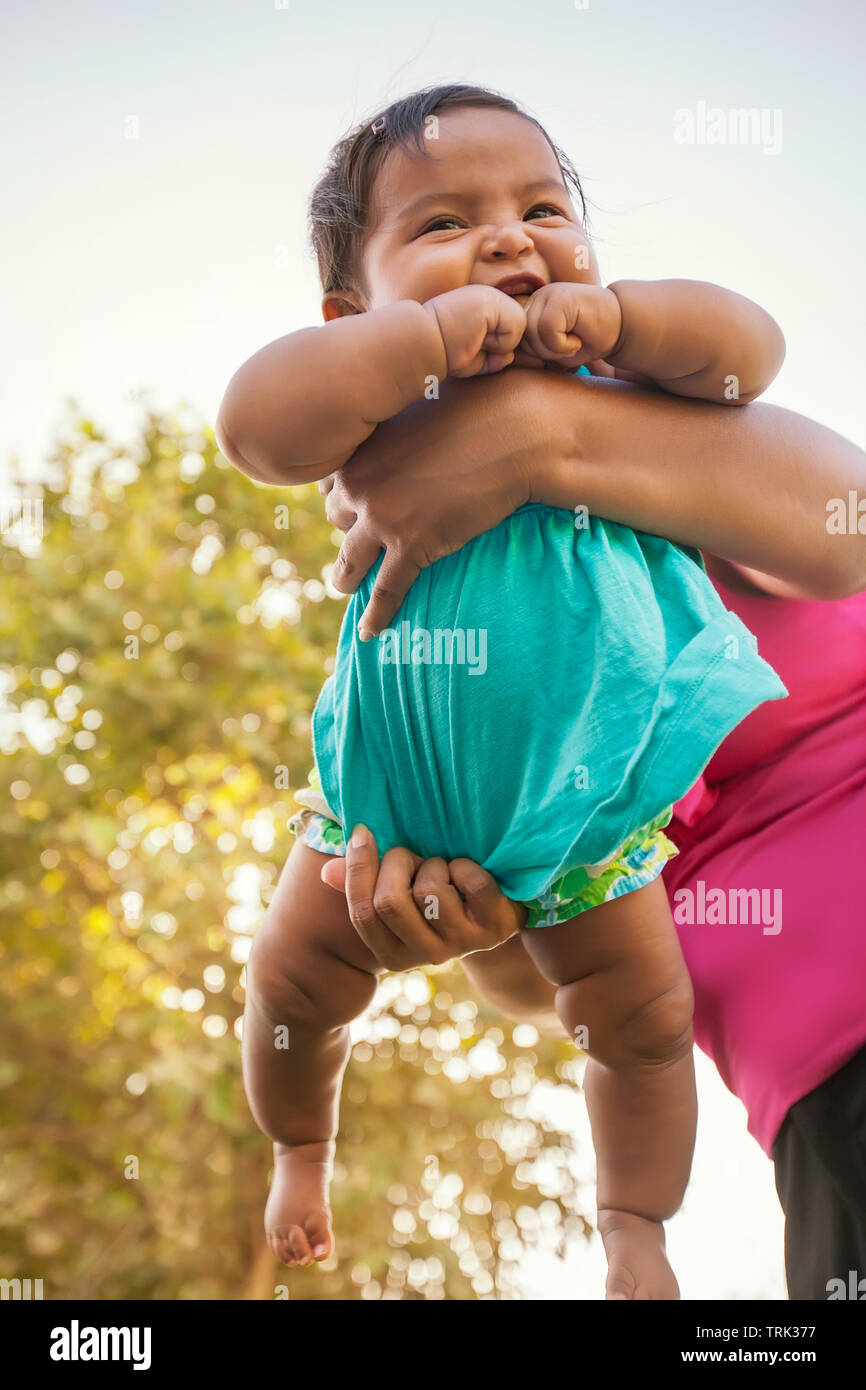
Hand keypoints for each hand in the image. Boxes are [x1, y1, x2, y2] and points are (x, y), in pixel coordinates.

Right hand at [319, 824, 525, 970]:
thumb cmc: (438, 894)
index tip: (362, 832)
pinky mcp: (494, 930)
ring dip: (435, 865)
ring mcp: (461, 946)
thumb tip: (327, 872)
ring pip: (430, 890)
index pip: (362, 914)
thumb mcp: (399, 890)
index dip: (358, 868)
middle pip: (390, 901)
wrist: (495, 913)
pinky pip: (472, 883)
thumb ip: (363, 883)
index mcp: (393, 953)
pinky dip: (466, 866)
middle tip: (413, 856)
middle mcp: (425, 957)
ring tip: (444, 870)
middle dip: (398, 862)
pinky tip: (468, 874)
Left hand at [323, 370, 552, 637]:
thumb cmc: (482, 407)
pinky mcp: (410, 547)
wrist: (516, 431)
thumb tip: (407, 430)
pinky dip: (377, 615)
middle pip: (336, 519)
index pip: (331, 480)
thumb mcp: (425, 405)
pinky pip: (385, 591)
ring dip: (344, 577)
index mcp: (360, 447)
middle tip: (354, 543)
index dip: (342, 493)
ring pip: (349, 562)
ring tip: (344, 587)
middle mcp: (359, 484)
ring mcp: (381, 519)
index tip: (349, 504)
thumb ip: (402, 425)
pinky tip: (371, 632)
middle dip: (346, 529)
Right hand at [424, 285, 526, 377]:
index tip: (469, 345)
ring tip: (472, 340)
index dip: (495, 348)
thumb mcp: (472, 358)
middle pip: (517, 328)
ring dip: (498, 345)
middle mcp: (489, 296)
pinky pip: (517, 329)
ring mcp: (492, 296)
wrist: (421, 343)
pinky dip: (499, 342)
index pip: (509, 329)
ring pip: (520, 327)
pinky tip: (476, 337)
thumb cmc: (441, 353)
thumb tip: (510, 356)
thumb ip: (493, 358)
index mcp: (482, 305)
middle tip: (471, 343)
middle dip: (499, 346)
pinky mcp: (493, 303)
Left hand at [521, 282, 621, 369]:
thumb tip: (506, 360)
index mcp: (529, 311)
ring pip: (531, 334)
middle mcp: (534, 300)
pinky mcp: (559, 297)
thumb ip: (528, 353)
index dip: (534, 356)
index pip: (513, 341)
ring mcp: (546, 295)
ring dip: (554, 349)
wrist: (619, 327)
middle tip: (567, 347)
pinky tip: (577, 338)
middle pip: (520, 339)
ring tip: (573, 342)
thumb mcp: (552, 352)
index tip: (556, 353)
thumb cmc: (585, 341)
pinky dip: (563, 344)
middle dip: (543, 354)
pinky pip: (547, 329)